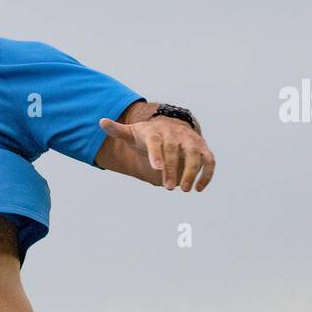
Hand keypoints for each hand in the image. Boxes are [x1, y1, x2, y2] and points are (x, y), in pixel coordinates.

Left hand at [100, 113, 215, 191]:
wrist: (170, 126)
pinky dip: (207, 174)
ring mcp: (190, 141)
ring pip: (195, 155)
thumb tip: (102, 122)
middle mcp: (175, 135)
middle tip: (168, 188)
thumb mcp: (132, 133)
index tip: (156, 169)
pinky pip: (209, 160)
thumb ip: (118, 131)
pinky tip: (198, 189)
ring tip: (185, 190)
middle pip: (175, 151)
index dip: (156, 154)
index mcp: (156, 132)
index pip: (156, 142)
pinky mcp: (203, 149)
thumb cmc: (148, 134)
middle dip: (172, 169)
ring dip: (192, 172)